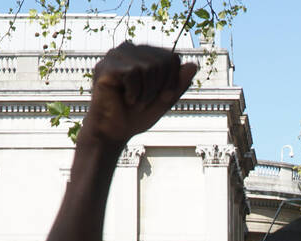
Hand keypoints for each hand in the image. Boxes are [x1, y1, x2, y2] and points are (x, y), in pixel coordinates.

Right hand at [80, 43, 198, 149]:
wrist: (114, 132)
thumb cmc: (137, 116)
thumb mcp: (164, 100)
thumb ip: (179, 84)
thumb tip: (194, 65)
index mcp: (143, 54)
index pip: (172, 58)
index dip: (173, 81)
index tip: (163, 97)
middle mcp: (129, 49)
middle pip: (162, 61)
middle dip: (158, 89)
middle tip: (144, 102)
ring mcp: (116, 55)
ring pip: (148, 67)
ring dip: (146, 93)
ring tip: (134, 102)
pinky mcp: (106, 66)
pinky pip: (133, 73)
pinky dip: (134, 93)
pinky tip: (125, 99)